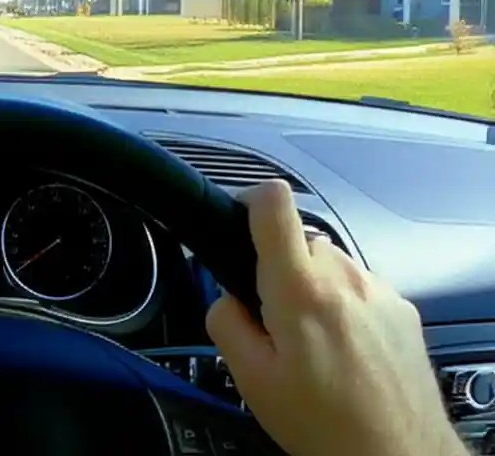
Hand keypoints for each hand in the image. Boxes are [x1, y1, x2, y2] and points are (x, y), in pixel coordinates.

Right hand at [206, 181, 465, 455]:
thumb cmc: (328, 426)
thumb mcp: (251, 380)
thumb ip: (225, 324)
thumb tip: (225, 300)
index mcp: (300, 290)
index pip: (273, 205)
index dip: (248, 202)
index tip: (240, 221)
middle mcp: (345, 279)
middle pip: (299, 243)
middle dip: (279, 274)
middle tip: (275, 326)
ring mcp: (380, 291)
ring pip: (330, 267)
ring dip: (314, 293)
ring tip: (314, 348)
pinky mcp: (403, 309)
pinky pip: (359, 289)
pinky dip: (345, 309)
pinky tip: (345, 355)